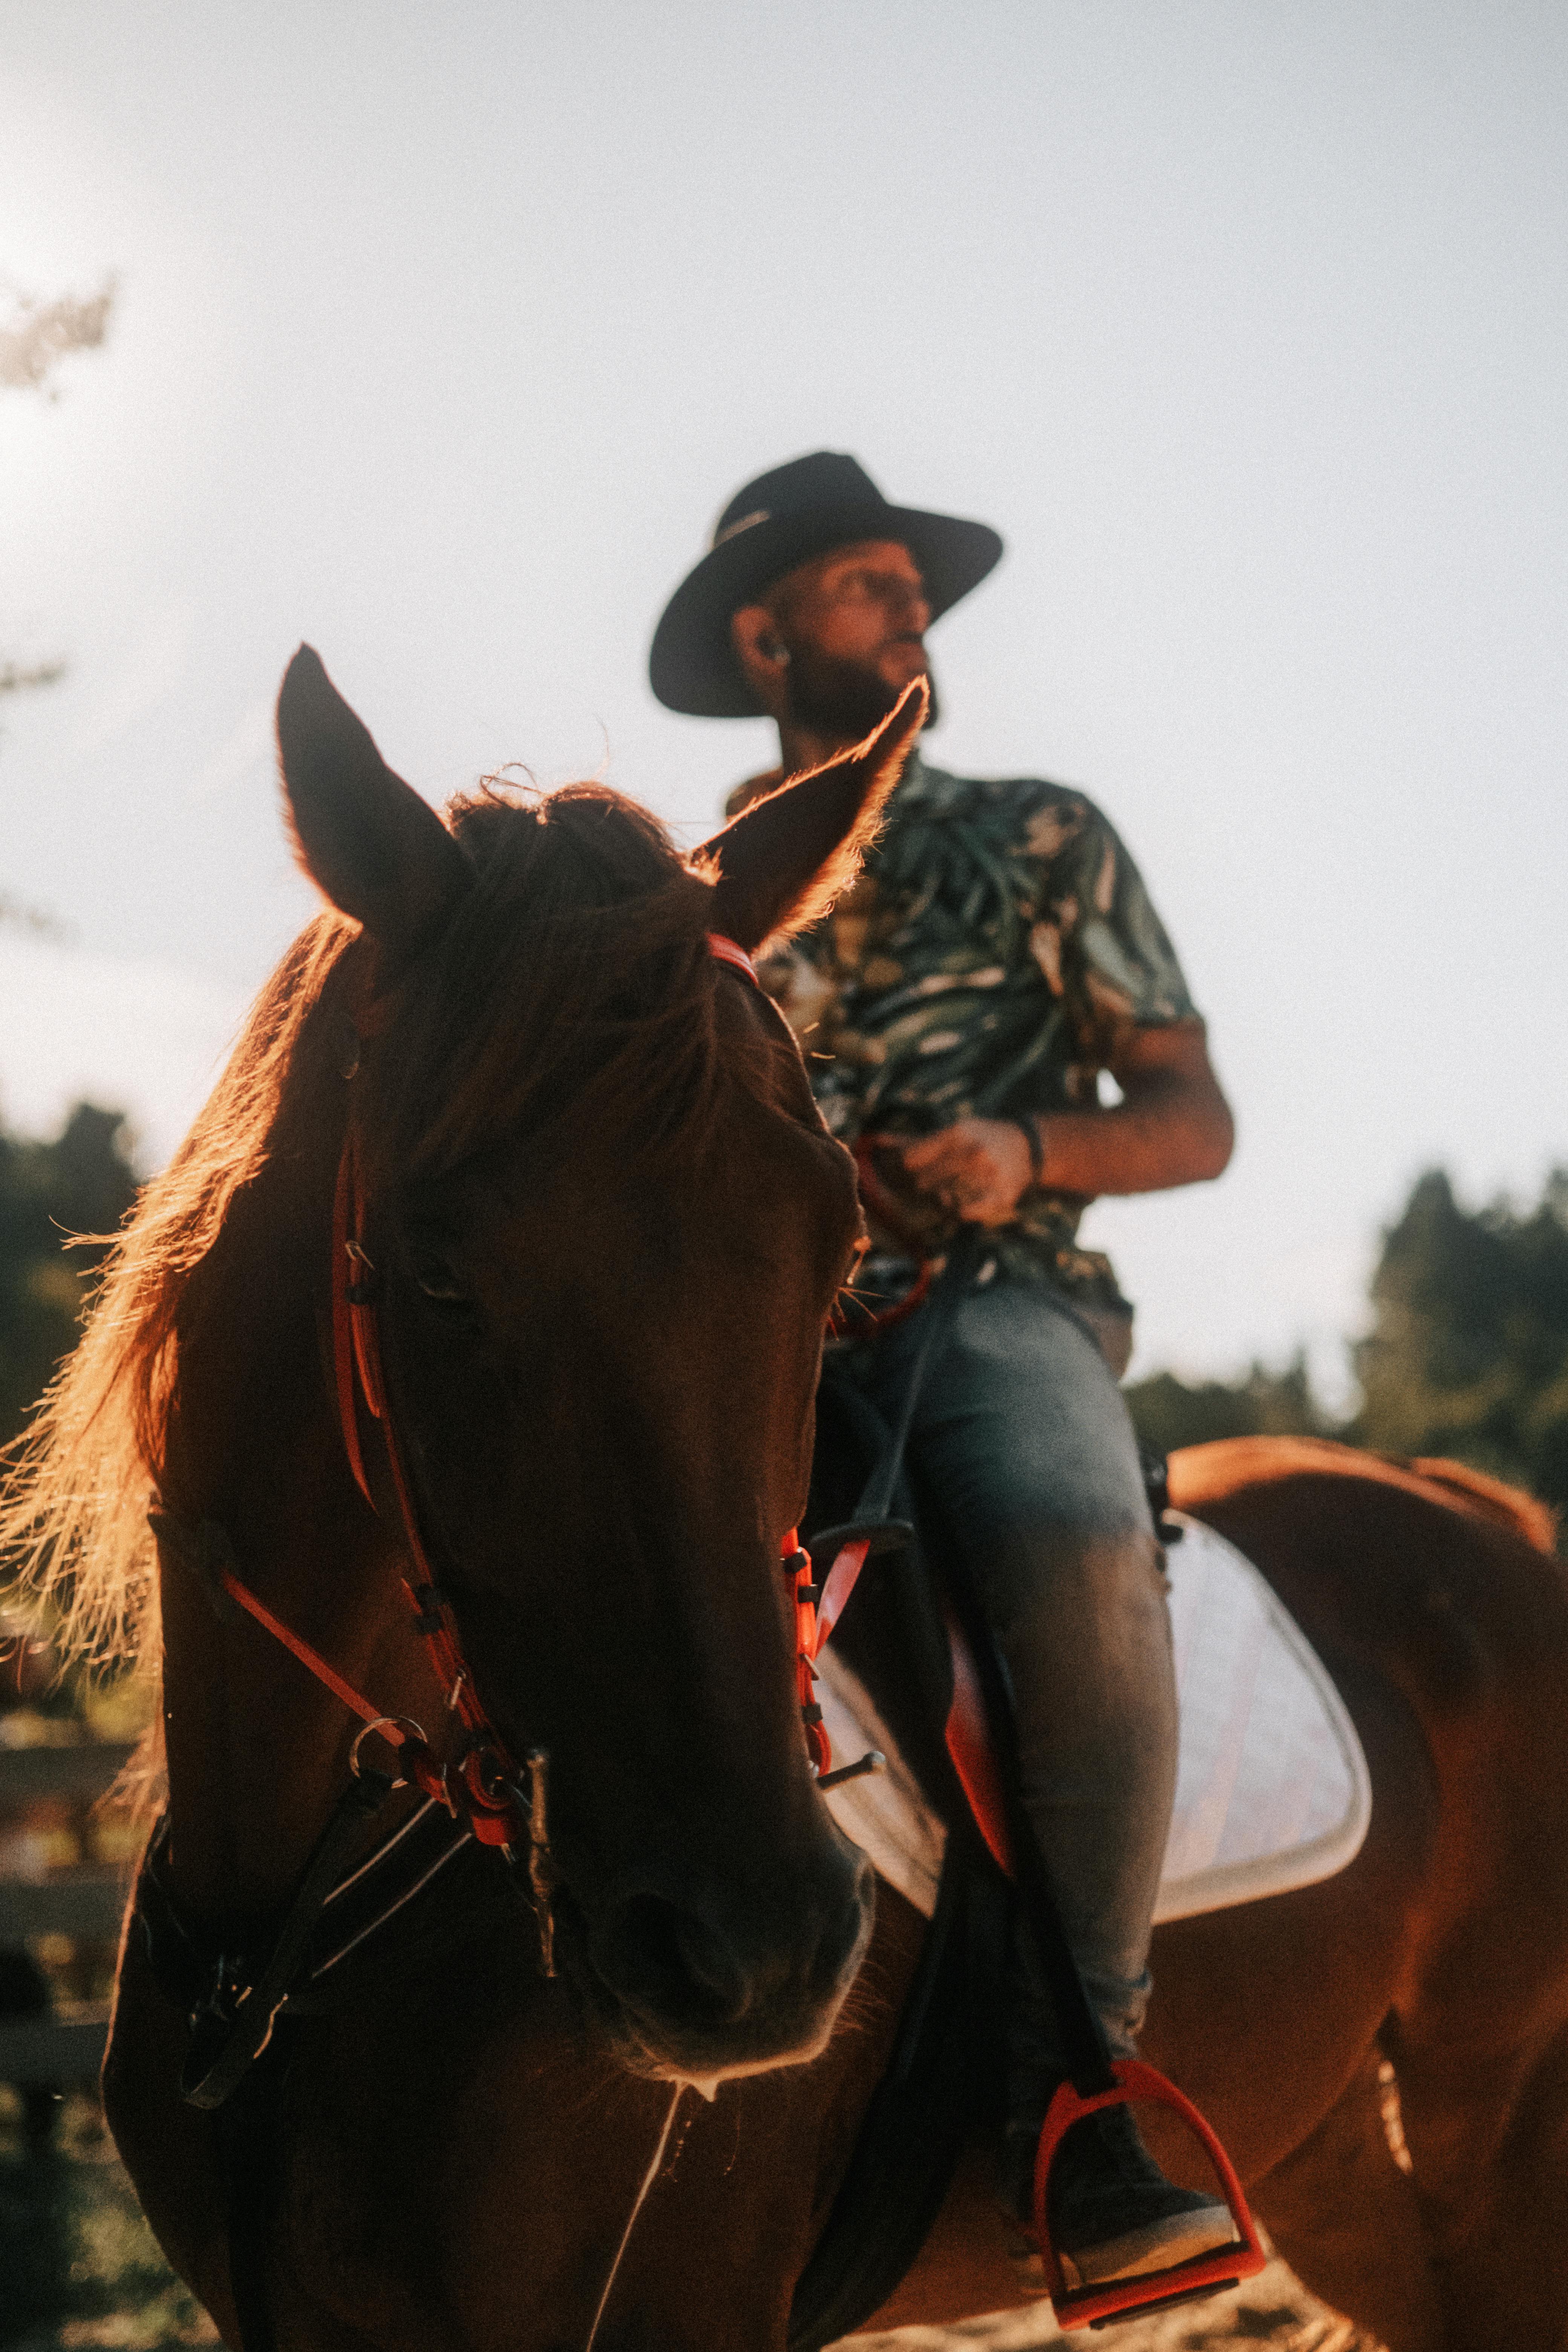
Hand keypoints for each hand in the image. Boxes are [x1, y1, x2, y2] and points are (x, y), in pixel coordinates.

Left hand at [891, 1118, 1035, 1225]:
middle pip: (922, 1183)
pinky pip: (964, 1214)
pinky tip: (964, 1201)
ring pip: (941, 1201)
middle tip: (934, 1181)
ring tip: (951, 1189)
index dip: (904, 1169)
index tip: (912, 1169)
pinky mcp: (1001, 1197)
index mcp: (957, 1133)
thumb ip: (914, 1140)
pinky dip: (959, 1211)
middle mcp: (973, 1153)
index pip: (910, 1160)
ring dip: (940, 1199)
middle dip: (922, 1186)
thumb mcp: (953, 1131)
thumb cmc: (981, 1138)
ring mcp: (988, 1176)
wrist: (1028, 1148)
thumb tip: (875, 1140)